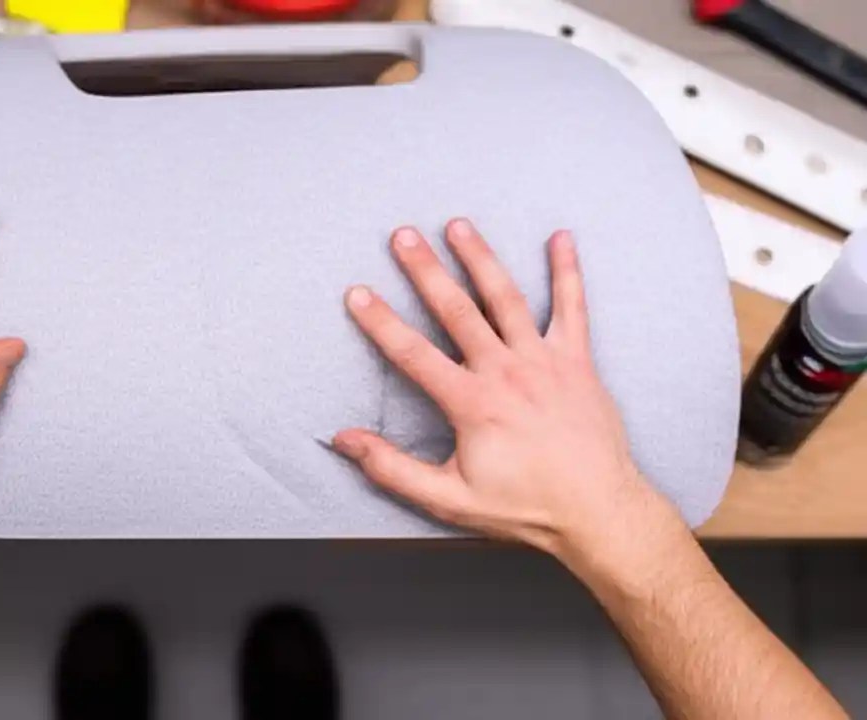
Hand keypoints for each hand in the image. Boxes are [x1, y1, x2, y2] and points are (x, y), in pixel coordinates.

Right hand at [333, 219, 672, 559]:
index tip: (357, 292)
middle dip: (426, 270)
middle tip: (402, 235)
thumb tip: (344, 440)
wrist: (599, 512)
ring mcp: (544, 361)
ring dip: (480, 258)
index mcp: (472, 404)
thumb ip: (392, 468)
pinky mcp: (578, 361)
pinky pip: (573, 307)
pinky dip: (567, 271)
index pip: (413, 354)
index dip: (381, 322)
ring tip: (458, 225)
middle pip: (457, 310)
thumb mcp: (448, 498)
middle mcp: (506, 372)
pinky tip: (562, 237)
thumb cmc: (524, 507)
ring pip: (506, 298)